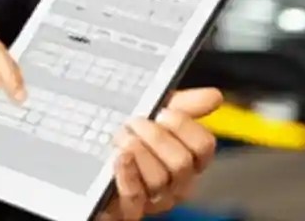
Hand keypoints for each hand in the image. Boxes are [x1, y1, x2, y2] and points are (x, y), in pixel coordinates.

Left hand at [95, 87, 222, 220]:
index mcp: (188, 160)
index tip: (162, 112)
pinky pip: (135, 197)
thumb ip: (182, 106)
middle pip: (181, 162)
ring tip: (120, 139)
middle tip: (134, 123)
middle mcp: (177, 184)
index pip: (204, 145)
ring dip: (136, 151)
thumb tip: (214, 96)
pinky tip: (119, 157)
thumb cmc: (127, 143)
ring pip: (160, 179)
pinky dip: (127, 173)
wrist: (90, 168)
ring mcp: (155, 200)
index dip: (183, 125)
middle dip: (155, 137)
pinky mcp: (130, 211)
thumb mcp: (153, 117)